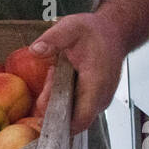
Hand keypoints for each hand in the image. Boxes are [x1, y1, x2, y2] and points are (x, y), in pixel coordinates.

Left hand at [27, 11, 129, 135]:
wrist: (113, 32)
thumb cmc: (95, 32)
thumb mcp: (71, 27)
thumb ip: (53, 39)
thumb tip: (36, 50)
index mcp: (97, 84)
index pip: (81, 120)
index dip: (59, 121)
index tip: (43, 107)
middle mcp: (100, 98)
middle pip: (72, 119)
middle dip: (52, 104)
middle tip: (49, 77)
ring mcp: (98, 101)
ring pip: (72, 114)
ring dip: (56, 99)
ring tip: (55, 73)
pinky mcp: (94, 99)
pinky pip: (75, 107)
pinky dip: (61, 96)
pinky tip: (59, 77)